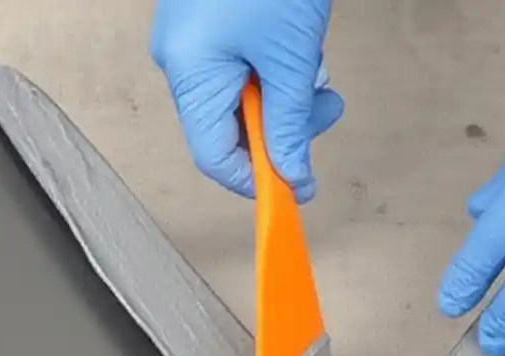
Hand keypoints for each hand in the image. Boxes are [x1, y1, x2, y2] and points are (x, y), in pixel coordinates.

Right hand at [150, 0, 343, 202]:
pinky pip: (234, 65)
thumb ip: (290, 123)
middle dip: (283, 127)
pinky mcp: (205, 21)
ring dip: (283, 95)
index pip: (215, 157)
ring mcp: (190, 39)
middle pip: (229, 126)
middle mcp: (180, 59)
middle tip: (324, 110)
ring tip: (317, 73)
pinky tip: (297, 51)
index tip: (297, 186)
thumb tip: (292, 174)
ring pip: (237, 95)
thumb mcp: (289, 55)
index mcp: (190, 73)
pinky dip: (269, 70)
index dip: (257, 177)